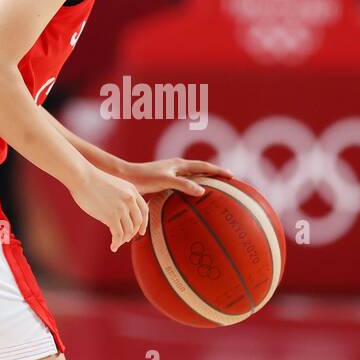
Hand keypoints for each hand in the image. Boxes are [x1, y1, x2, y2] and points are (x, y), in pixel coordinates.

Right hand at [69, 167, 149, 251]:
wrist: (82, 177)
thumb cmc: (92, 181)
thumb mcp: (114, 186)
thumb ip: (121, 198)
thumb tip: (120, 215)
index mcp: (132, 191)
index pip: (144, 210)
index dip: (144, 223)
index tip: (140, 232)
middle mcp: (130, 200)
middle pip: (137, 222)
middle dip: (133, 233)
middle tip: (126, 239)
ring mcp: (122, 208)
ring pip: (128, 230)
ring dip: (123, 239)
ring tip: (117, 243)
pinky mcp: (111, 216)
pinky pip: (118, 235)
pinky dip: (117, 243)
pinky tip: (113, 247)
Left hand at [119, 157, 233, 196]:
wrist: (126, 176)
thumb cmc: (144, 178)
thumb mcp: (166, 180)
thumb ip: (183, 184)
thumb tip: (202, 190)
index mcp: (180, 164)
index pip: (205, 166)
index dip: (219, 171)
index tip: (232, 176)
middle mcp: (177, 166)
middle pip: (201, 168)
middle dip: (215, 173)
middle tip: (228, 180)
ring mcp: (171, 172)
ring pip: (193, 175)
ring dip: (205, 178)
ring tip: (215, 186)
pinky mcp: (165, 179)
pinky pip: (185, 182)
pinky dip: (193, 185)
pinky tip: (192, 194)